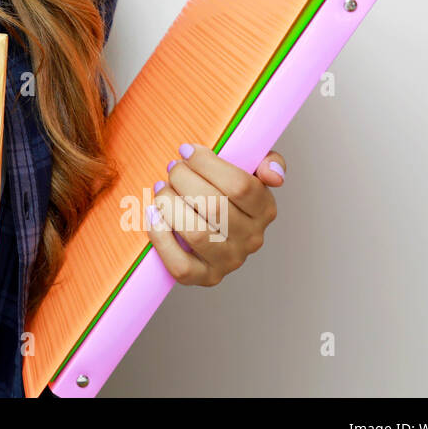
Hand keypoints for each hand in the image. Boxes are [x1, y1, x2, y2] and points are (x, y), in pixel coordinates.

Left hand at [144, 143, 285, 286]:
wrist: (207, 220)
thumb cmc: (224, 188)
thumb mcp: (250, 167)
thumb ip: (266, 161)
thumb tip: (273, 175)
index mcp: (264, 210)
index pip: (240, 186)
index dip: (207, 164)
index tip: (187, 151)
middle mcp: (251, 239)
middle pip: (214, 206)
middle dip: (183, 180)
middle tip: (172, 168)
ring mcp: (229, 261)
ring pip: (196, 234)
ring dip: (170, 205)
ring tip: (162, 189)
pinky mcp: (205, 277)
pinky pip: (180, 264)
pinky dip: (161, 237)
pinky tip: (154, 214)